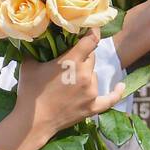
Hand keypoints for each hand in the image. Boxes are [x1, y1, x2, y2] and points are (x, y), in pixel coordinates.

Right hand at [6, 31, 124, 146]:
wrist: (33, 122)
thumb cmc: (29, 93)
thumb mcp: (29, 66)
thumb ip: (35, 50)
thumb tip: (37, 38)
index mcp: (71, 62)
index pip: (90, 40)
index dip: (93, 31)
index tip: (93, 26)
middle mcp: (86, 75)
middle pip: (91, 57)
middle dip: (83, 57)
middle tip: (69, 62)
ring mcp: (91, 92)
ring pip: (95, 75)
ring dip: (87, 75)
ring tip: (69, 83)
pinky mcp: (93, 107)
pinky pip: (110, 99)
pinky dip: (116, 92)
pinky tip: (120, 86)